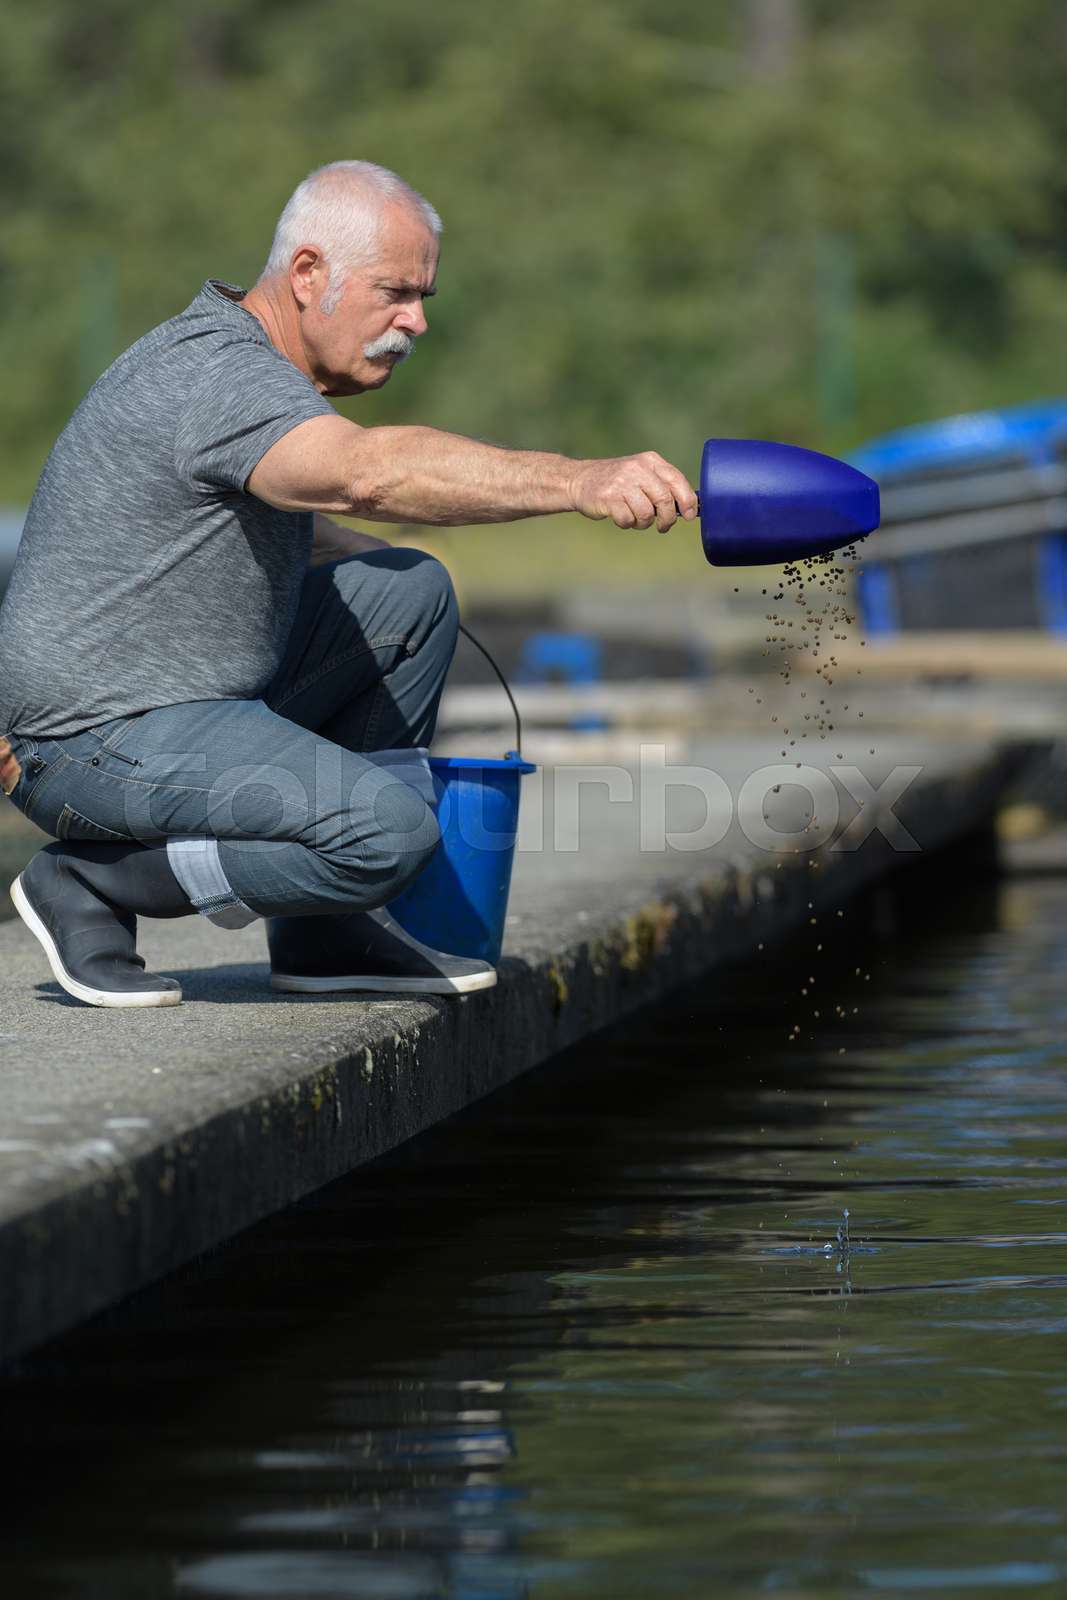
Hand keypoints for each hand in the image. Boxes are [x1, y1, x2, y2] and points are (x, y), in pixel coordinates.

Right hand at [569, 451, 698, 531]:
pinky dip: (627, 524)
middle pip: (665, 500)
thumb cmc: (617, 482)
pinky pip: (628, 520)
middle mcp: (637, 469)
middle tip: (663, 526)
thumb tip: (690, 507)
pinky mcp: (609, 498)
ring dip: (644, 523)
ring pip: (647, 514)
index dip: (688, 501)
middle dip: (668, 519)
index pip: (677, 481)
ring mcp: (622, 483)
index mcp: (650, 461)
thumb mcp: (641, 473)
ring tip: (636, 519)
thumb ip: (663, 485)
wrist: (580, 480)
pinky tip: (622, 517)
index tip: (690, 515)